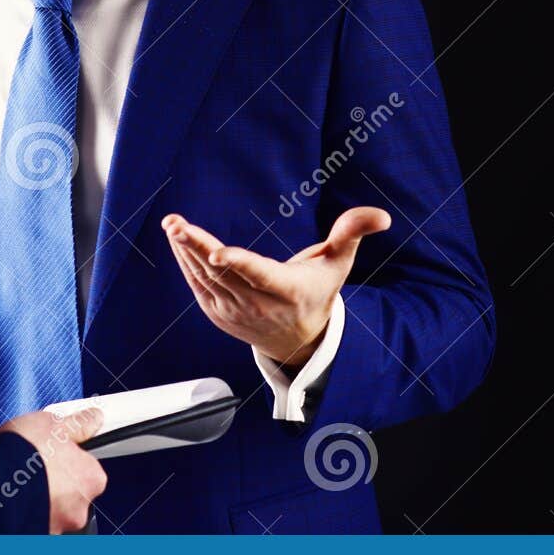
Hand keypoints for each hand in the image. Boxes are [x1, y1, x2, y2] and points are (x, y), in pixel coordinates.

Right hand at [0, 407, 107, 532]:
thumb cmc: (25, 455)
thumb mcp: (55, 425)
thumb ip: (79, 423)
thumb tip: (92, 418)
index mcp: (91, 479)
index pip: (89, 466)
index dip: (71, 455)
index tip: (59, 449)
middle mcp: (79, 508)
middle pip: (72, 490)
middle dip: (57, 478)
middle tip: (38, 462)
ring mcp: (56, 524)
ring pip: (51, 506)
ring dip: (40, 494)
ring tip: (21, 476)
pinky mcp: (32, 534)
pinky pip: (32, 518)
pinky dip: (24, 508)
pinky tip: (13, 493)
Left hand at [161, 206, 391, 368]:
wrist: (299, 339)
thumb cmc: (318, 290)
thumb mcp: (339, 262)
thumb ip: (353, 233)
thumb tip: (381, 215)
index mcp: (287, 291)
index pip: (259, 275)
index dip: (237, 263)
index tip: (216, 252)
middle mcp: (258, 306)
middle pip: (223, 275)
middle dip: (197, 247)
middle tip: (176, 223)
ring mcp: (235, 313)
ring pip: (205, 280)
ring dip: (185, 251)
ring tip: (171, 224)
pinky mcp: (219, 314)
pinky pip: (198, 287)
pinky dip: (184, 263)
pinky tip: (176, 240)